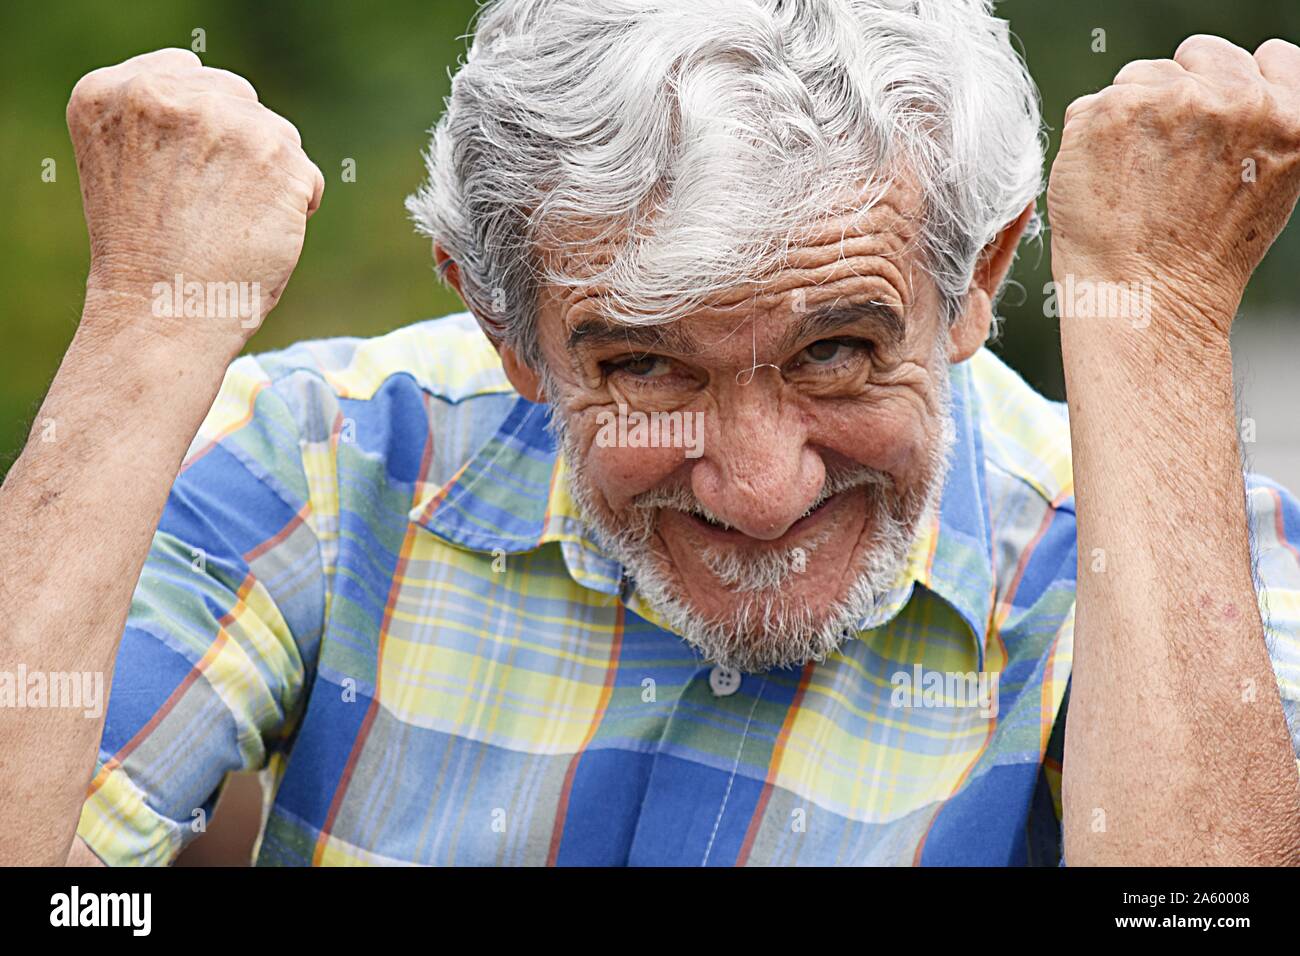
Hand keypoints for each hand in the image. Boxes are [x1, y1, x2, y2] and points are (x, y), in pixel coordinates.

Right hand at [67, 48, 323, 350]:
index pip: (187, 70)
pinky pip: (307, 174)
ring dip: (269, 177)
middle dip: (238, 147)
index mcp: (109, 92)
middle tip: (207, 208)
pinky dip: (296, 207)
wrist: (161, 315)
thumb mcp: (125, 163)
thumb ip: (165, 119)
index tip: (184, 175)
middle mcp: (166, 95)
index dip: (200, 128)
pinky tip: (257, 236)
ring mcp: (225, 121)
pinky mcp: (277, 156)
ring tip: (228, 224)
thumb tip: (231, 101)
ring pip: (278, 134)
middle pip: (238, 98)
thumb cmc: (144, 254)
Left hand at [1047, 35, 1299, 339]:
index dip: (1231, 91)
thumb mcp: (1269, 183)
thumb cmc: (1202, 256)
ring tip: (1136, 178)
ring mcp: (1173, 100)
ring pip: (1142, 76)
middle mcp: (1238, 98)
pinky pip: (1092, 104)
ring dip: (1132, 115)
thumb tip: (1225, 91)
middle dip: (1181, 96)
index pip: (1266, 58)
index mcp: (1291, 114)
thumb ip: (1256, 126)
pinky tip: (1104, 180)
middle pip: (1198, 56)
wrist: (1149, 301)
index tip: (1211, 135)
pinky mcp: (1113, 112)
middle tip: (1167, 164)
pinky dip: (1090, 138)